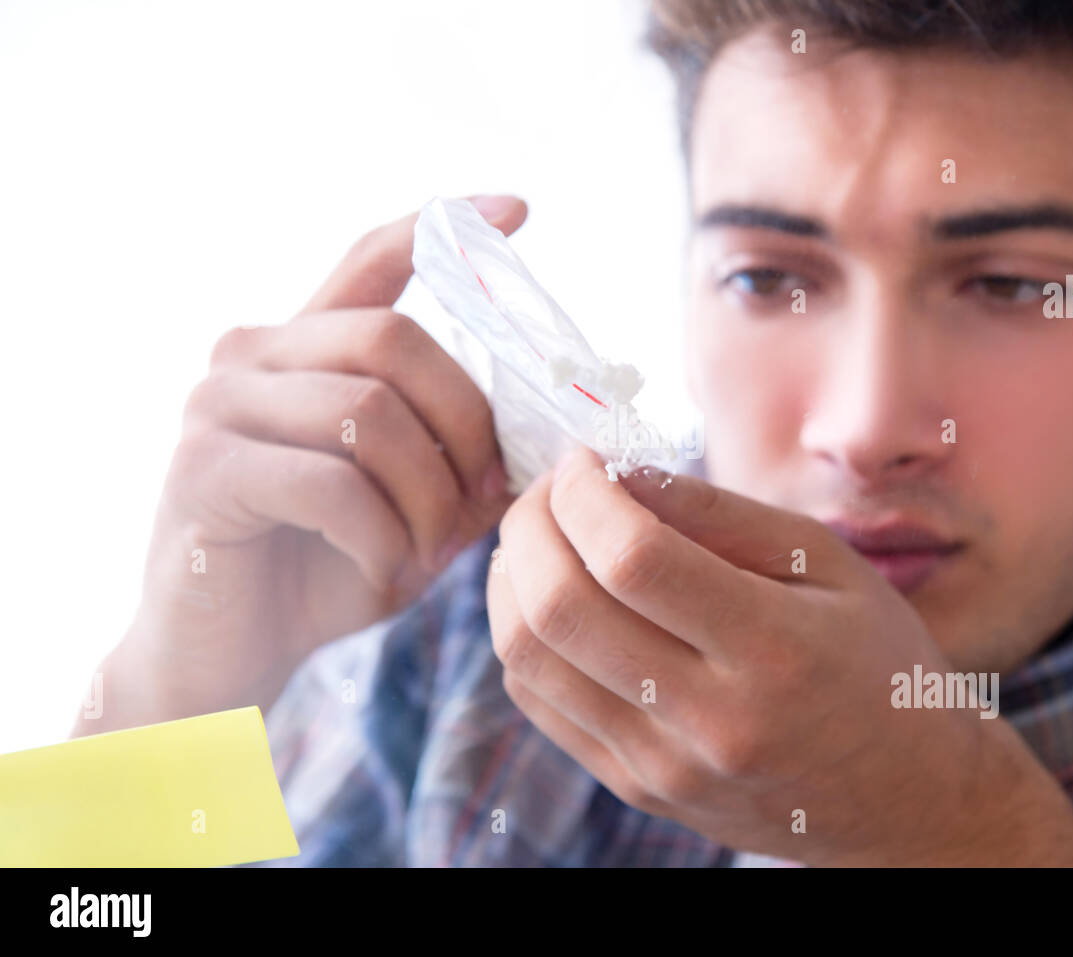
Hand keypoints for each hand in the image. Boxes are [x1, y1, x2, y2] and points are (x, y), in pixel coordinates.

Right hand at [82, 195, 526, 731]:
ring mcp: (216, 408)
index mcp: (304, 350)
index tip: (517, 209)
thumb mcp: (414, 512)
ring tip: (427, 550)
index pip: (371, 258)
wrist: (228, 657)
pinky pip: (331, 484)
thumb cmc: (326, 572)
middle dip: (465, 424)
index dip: (443, 226)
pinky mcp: (202, 473)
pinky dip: (380, 537)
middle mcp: (251, 356)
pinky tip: (380, 569)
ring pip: (369, 413)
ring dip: (426, 496)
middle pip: (393, 340)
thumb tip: (536, 444)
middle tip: (484, 494)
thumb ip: (461, 466)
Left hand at [487, 446, 1072, 865]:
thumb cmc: (878, 664)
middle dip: (530, 523)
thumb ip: (721, 514)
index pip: (632, 558)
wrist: (909, 799)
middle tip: (549, 488)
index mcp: (773, 651)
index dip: (584, 492)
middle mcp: (709, 721)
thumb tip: (618, 473)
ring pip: (529, 659)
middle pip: (560, 608)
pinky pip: (540, 704)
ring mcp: (663, 766)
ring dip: (511, 576)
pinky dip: (523, 634)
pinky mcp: (637, 789)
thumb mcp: (830, 566)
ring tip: (541, 534)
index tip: (583, 458)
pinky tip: (548, 593)